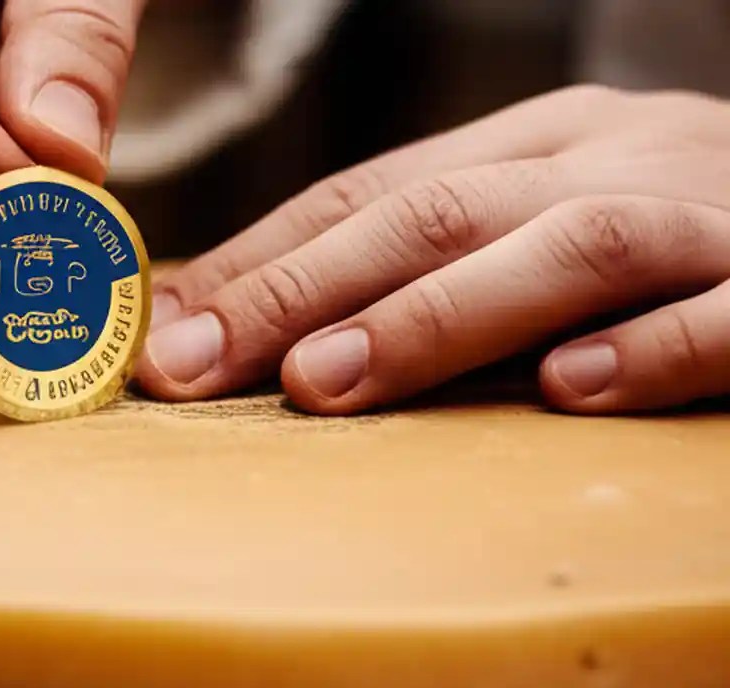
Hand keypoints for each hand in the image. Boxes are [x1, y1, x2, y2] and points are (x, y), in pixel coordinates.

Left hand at [139, 85, 729, 413]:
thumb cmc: (674, 241)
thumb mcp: (541, 224)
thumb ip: (434, 264)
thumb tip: (268, 332)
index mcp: (540, 144)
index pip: (373, 192)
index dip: (263, 258)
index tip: (167, 330)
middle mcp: (611, 160)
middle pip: (436, 212)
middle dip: (302, 288)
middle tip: (197, 363)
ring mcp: (706, 215)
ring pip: (564, 248)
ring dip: (432, 318)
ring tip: (324, 384)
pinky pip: (725, 315)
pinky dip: (646, 349)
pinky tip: (563, 389)